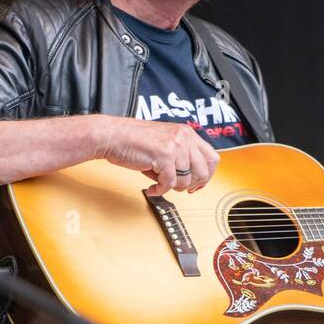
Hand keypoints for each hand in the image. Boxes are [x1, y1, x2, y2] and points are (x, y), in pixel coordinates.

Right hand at [96, 117, 218, 194]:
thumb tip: (192, 180)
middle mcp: (184, 137)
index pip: (212, 157)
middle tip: (178, 188)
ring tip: (160, 183)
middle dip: (192, 185)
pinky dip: (160, 190)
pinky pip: (170, 184)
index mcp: (186, 133)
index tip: (196, 184)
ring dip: (173, 187)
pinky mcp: (163, 156)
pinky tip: (152, 187)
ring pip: (187, 180)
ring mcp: (175, 146)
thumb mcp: (165, 143)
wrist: (112, 136)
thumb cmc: (133, 141)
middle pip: (204, 171)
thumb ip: (181, 156)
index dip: (206, 175)